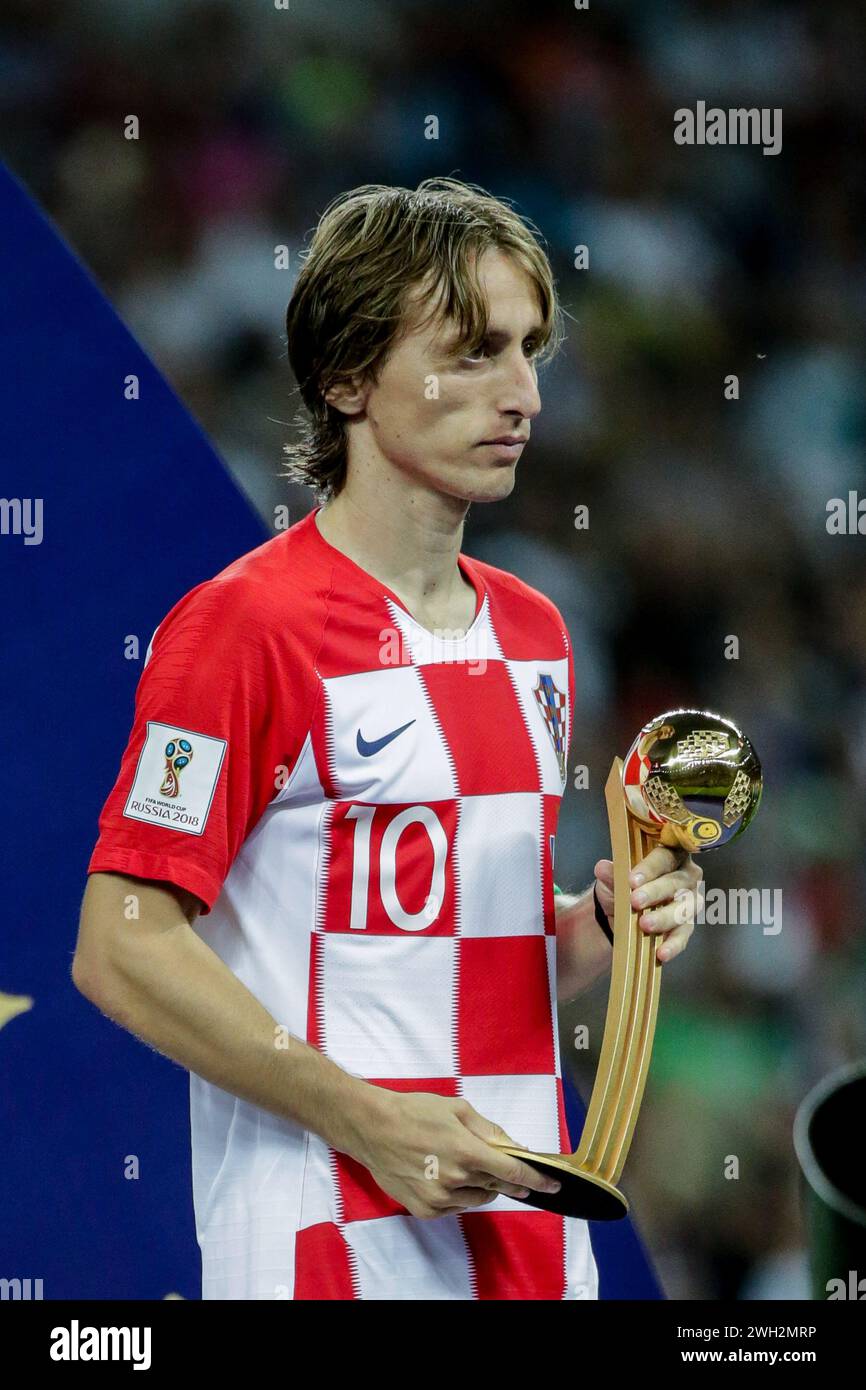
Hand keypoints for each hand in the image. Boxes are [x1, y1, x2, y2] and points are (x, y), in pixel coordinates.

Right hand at [350, 1090, 561, 1218]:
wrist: (373, 1129)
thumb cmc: (414, 1112)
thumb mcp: (457, 1109)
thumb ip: (489, 1130)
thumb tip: (514, 1146)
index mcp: (468, 1151)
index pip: (513, 1172)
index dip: (536, 1179)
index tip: (553, 1184)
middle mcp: (456, 1179)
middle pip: (498, 1187)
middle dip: (509, 1180)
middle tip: (509, 1172)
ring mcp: (440, 1198)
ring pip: (478, 1199)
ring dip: (482, 1186)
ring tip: (464, 1165)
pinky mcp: (425, 1210)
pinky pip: (455, 1207)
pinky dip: (459, 1195)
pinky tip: (445, 1176)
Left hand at [593, 844, 702, 963]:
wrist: (619, 912)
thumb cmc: (622, 886)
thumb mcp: (611, 879)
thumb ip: (610, 873)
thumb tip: (603, 868)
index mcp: (670, 855)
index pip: (664, 857)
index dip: (650, 868)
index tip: (632, 880)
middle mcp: (686, 876)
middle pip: (676, 883)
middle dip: (656, 892)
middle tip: (635, 901)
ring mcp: (690, 902)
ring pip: (684, 909)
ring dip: (664, 918)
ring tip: (644, 925)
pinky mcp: (687, 926)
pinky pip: (683, 936)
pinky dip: (673, 945)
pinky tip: (661, 952)